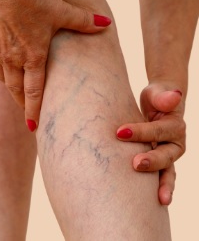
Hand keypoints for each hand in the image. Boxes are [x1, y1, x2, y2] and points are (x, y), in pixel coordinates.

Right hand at [0, 0, 110, 130]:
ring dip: (5, 80)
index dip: (33, 110)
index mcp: (32, 56)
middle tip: (24, 107)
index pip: (34, 92)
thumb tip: (107, 24)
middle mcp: (10, 58)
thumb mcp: (61, 9)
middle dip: (20, 100)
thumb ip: (83, 21)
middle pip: (14, 87)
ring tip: (11, 83)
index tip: (32, 126)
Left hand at [116, 83, 185, 204]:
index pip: (159, 130)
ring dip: (163, 185)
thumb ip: (163, 96)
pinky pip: (160, 178)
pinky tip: (154, 203)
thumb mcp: (159, 93)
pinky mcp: (159, 163)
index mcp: (175, 126)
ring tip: (160, 199)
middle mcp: (174, 144)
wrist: (159, 105)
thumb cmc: (156, 98)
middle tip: (135, 164)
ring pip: (167, 172)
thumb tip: (173, 95)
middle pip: (166, 155)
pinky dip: (159, 188)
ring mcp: (167, 156)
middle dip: (152, 161)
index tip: (120, 132)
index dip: (141, 132)